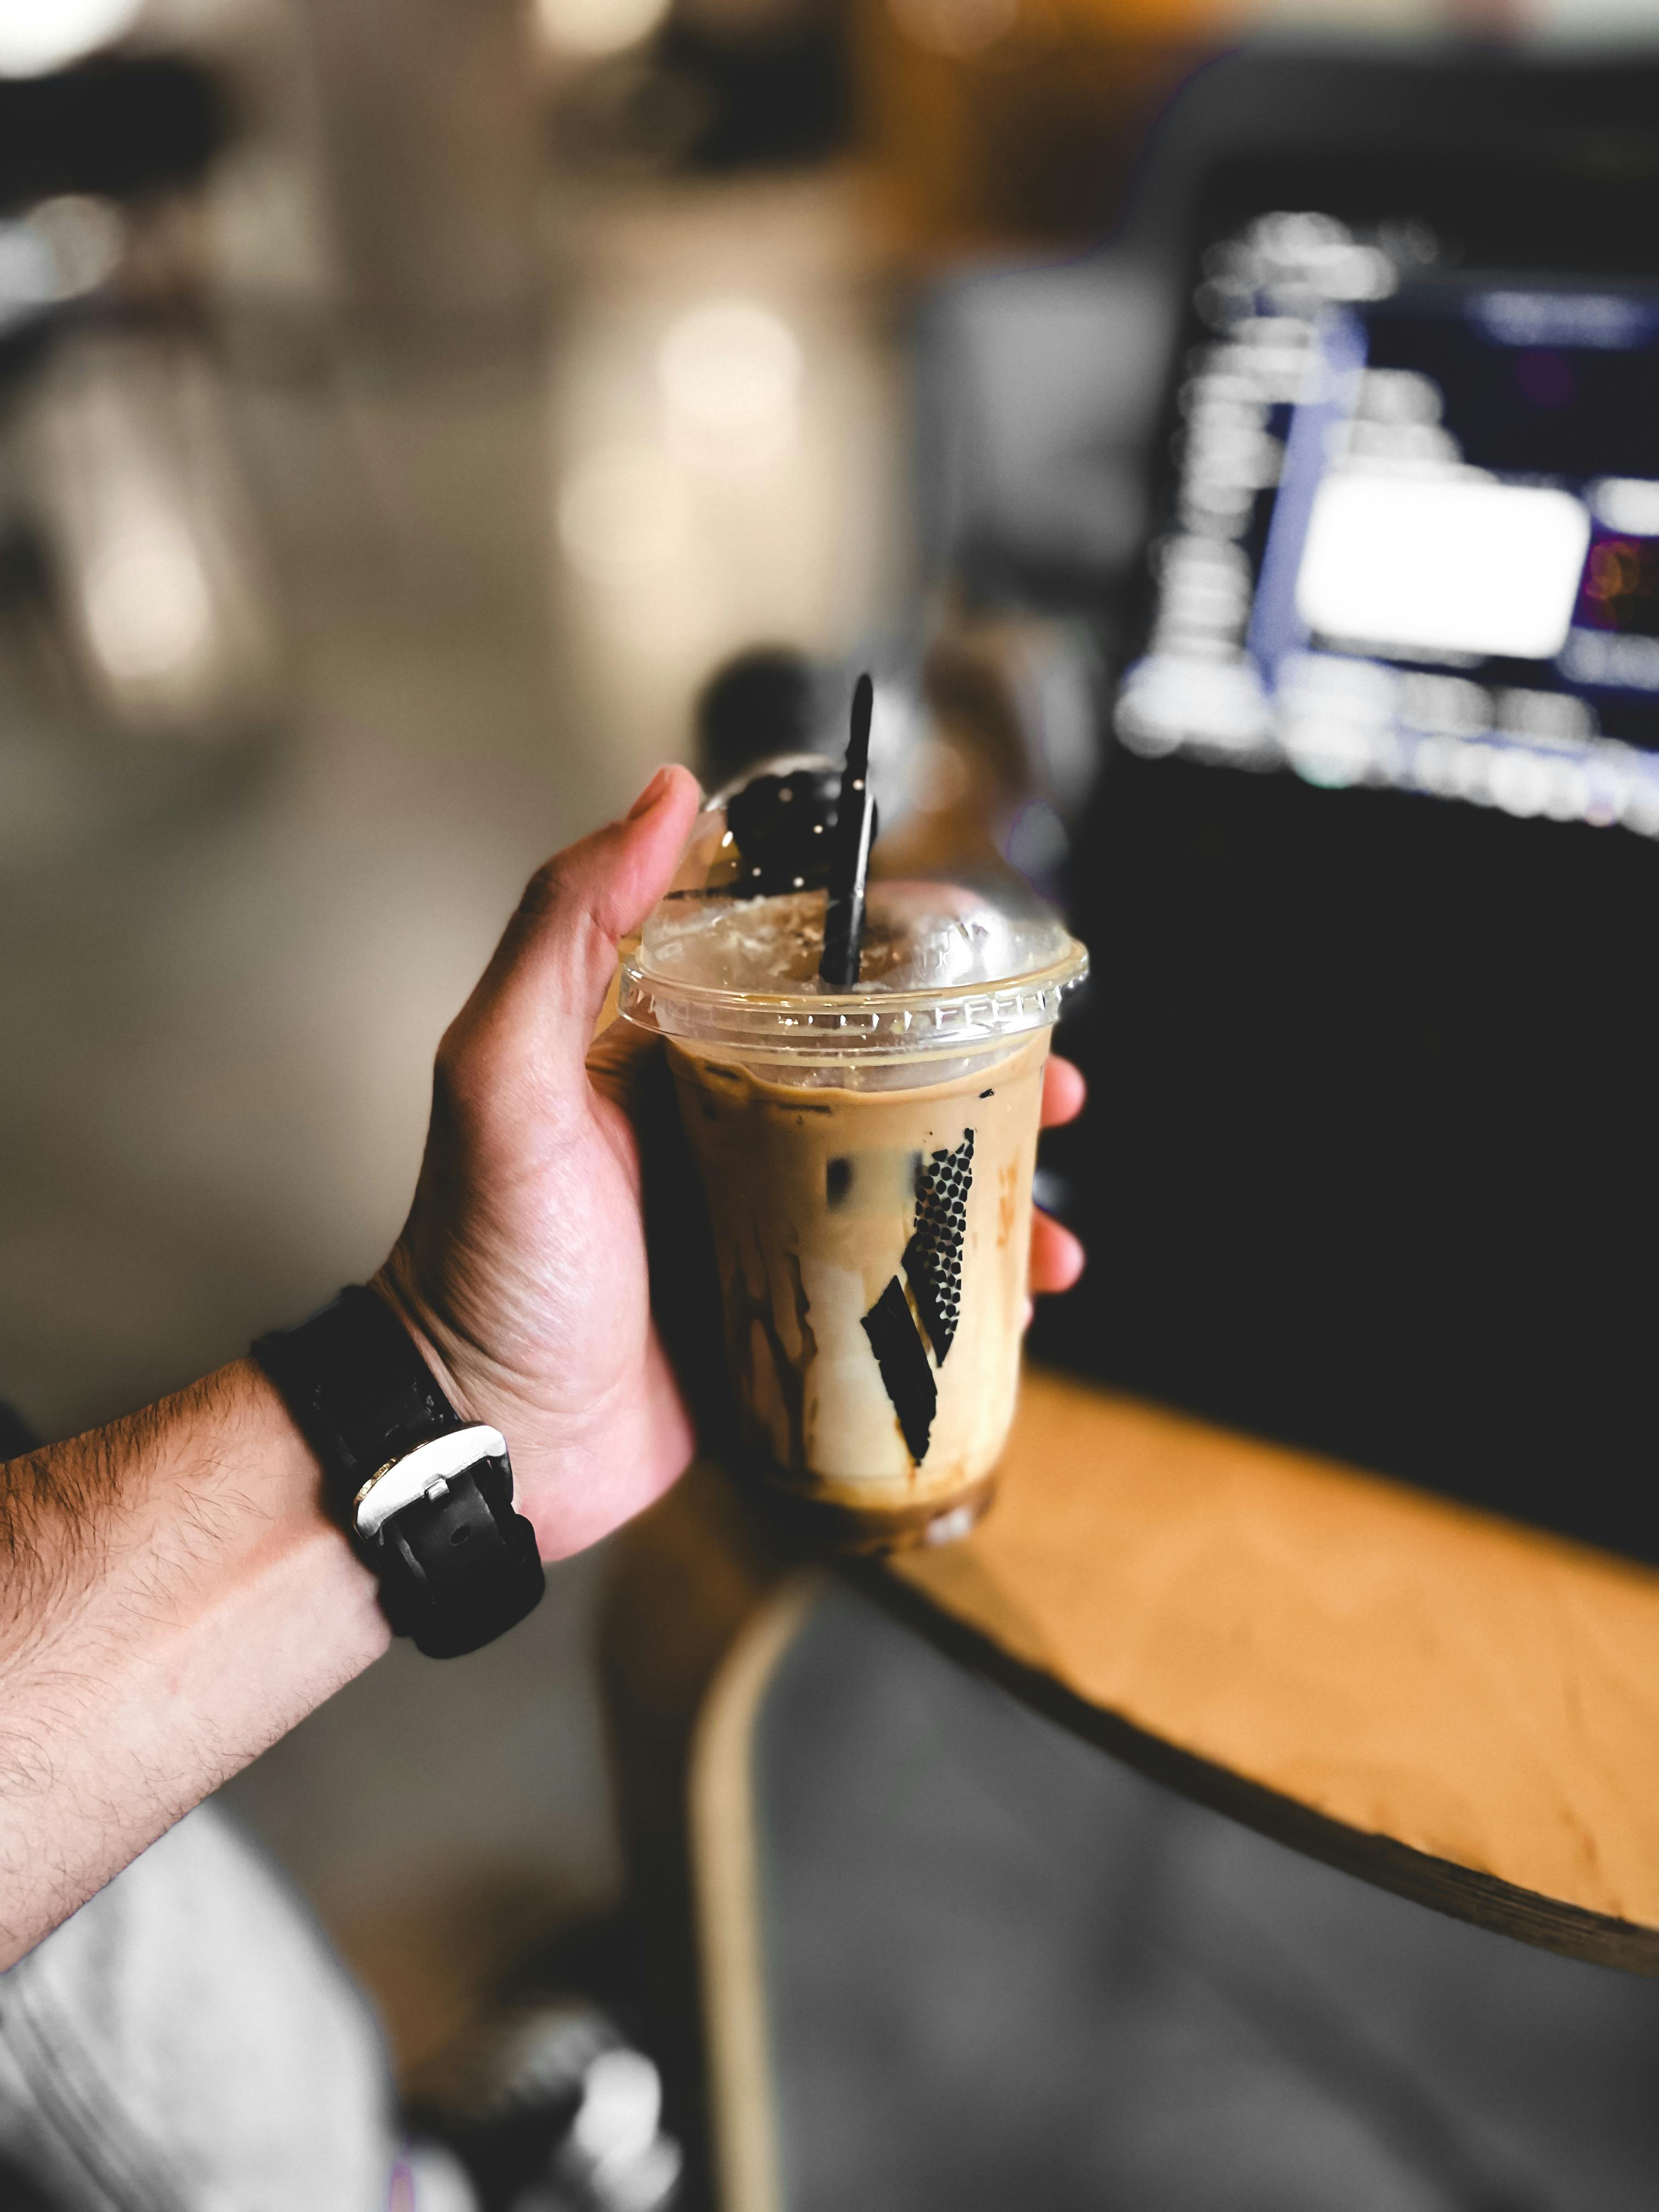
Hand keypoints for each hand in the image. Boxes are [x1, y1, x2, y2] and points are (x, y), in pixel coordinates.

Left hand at [379, 767, 1087, 1560]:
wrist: (484, 1439)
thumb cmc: (481, 1258)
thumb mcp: (503, 1075)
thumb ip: (566, 930)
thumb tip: (663, 794)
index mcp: (666, 1054)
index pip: (800, 970)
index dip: (900, 954)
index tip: (978, 950)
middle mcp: (721, 1128)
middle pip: (879, 1076)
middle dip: (981, 1077)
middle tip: (1058, 1091)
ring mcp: (761, 1226)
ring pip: (905, 1183)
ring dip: (993, 1191)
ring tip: (1052, 1221)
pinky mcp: (785, 1315)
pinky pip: (893, 1288)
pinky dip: (961, 1292)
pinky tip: (1016, 1304)